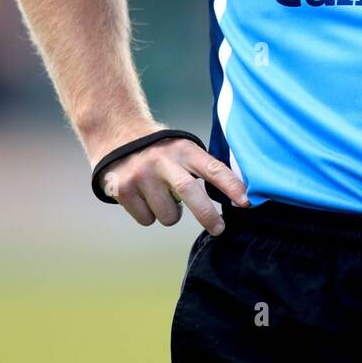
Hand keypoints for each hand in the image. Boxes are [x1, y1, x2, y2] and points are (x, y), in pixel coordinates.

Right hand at [100, 138, 249, 234]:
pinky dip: (149, 215)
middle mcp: (162, 160)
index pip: (212, 168)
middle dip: (208, 216)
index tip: (246, 202)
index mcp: (183, 149)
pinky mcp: (123, 189)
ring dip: (171, 214)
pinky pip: (147, 219)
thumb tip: (236, 198)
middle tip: (218, 228)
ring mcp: (141, 175)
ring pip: (168, 215)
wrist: (115, 133)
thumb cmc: (159, 149)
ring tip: (161, 196)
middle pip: (190, 192)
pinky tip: (142, 196)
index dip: (231, 186)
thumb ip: (202, 168)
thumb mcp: (182, 148)